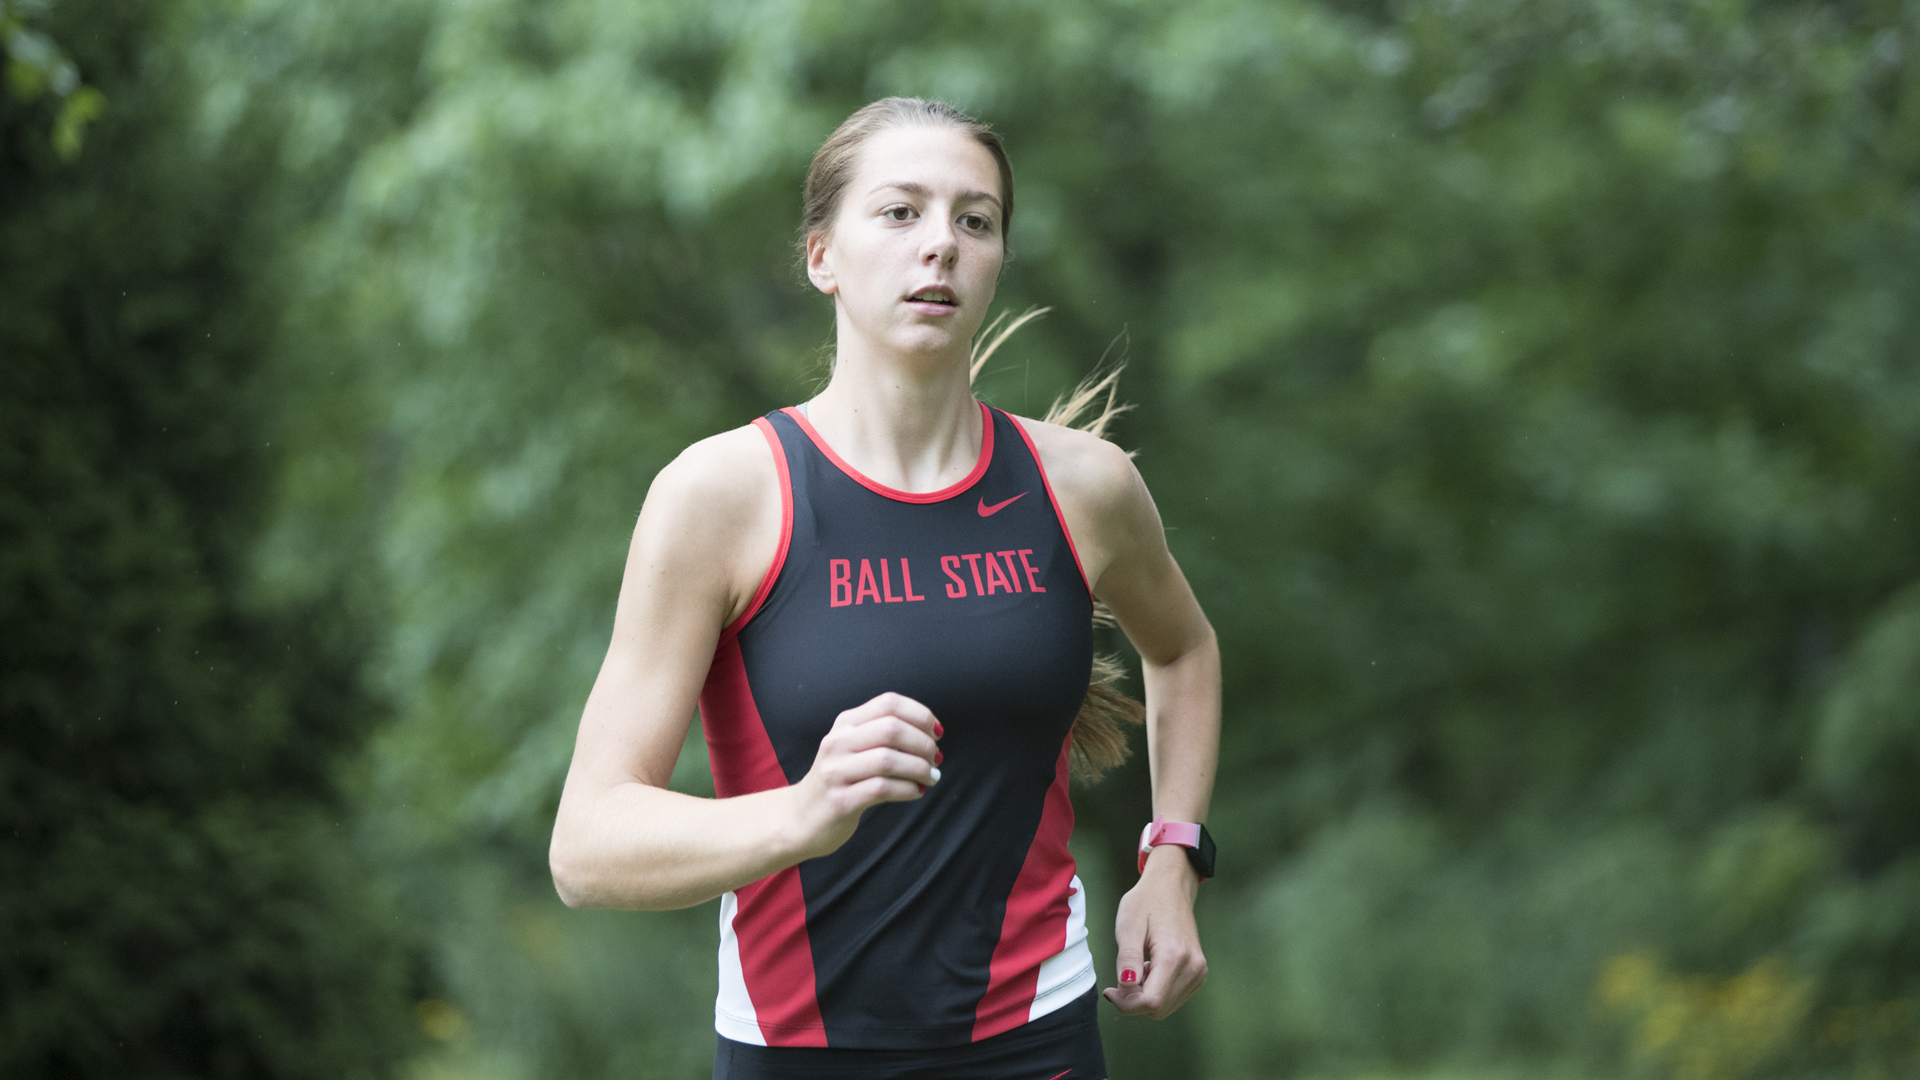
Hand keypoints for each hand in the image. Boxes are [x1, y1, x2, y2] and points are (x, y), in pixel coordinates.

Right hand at [789, 692, 941, 859]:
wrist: (800, 818)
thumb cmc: (840, 780)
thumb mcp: (854, 747)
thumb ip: (883, 734)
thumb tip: (931, 733)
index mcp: (845, 723)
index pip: (889, 703)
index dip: (920, 715)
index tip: (937, 733)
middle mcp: (837, 742)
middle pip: (892, 729)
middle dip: (923, 744)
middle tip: (936, 759)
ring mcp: (835, 772)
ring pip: (888, 759)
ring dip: (919, 768)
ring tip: (931, 777)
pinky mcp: (840, 801)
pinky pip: (882, 789)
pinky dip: (908, 789)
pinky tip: (917, 792)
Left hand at [1102, 843, 1206, 1018]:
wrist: (1171, 888)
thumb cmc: (1146, 902)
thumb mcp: (1129, 926)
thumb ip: (1127, 959)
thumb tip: (1125, 988)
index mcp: (1174, 956)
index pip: (1150, 1002)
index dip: (1126, 1003)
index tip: (1110, 990)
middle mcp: (1193, 967)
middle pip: (1158, 1008)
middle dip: (1134, 1000)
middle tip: (1123, 974)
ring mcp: (1199, 971)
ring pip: (1165, 1007)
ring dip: (1145, 996)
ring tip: (1140, 966)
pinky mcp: (1198, 973)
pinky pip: (1173, 997)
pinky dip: (1157, 991)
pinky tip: (1151, 969)